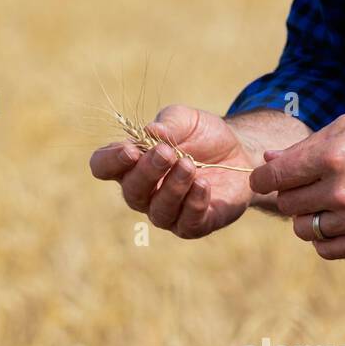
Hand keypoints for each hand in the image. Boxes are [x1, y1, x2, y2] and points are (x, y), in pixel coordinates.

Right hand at [89, 104, 255, 238]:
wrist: (240, 152)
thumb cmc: (203, 136)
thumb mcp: (186, 120)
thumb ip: (168, 124)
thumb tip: (152, 132)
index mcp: (132, 163)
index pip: (103, 167)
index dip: (111, 161)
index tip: (132, 149)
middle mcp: (144, 192)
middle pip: (131, 192)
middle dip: (147, 172)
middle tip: (167, 153)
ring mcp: (167, 212)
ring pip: (159, 211)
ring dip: (172, 188)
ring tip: (189, 165)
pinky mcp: (193, 225)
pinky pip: (187, 223)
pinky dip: (194, 204)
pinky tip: (203, 184)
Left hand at [249, 113, 344, 258]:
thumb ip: (306, 146)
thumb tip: (268, 160)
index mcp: (332, 156)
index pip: (274, 177)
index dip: (263, 178)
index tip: (266, 178)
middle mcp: (341, 190)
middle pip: (287, 205)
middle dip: (289, 194)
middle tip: (305, 185)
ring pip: (302, 230)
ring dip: (306, 218)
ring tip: (322, 203)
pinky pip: (326, 249)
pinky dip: (323, 239)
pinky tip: (334, 222)